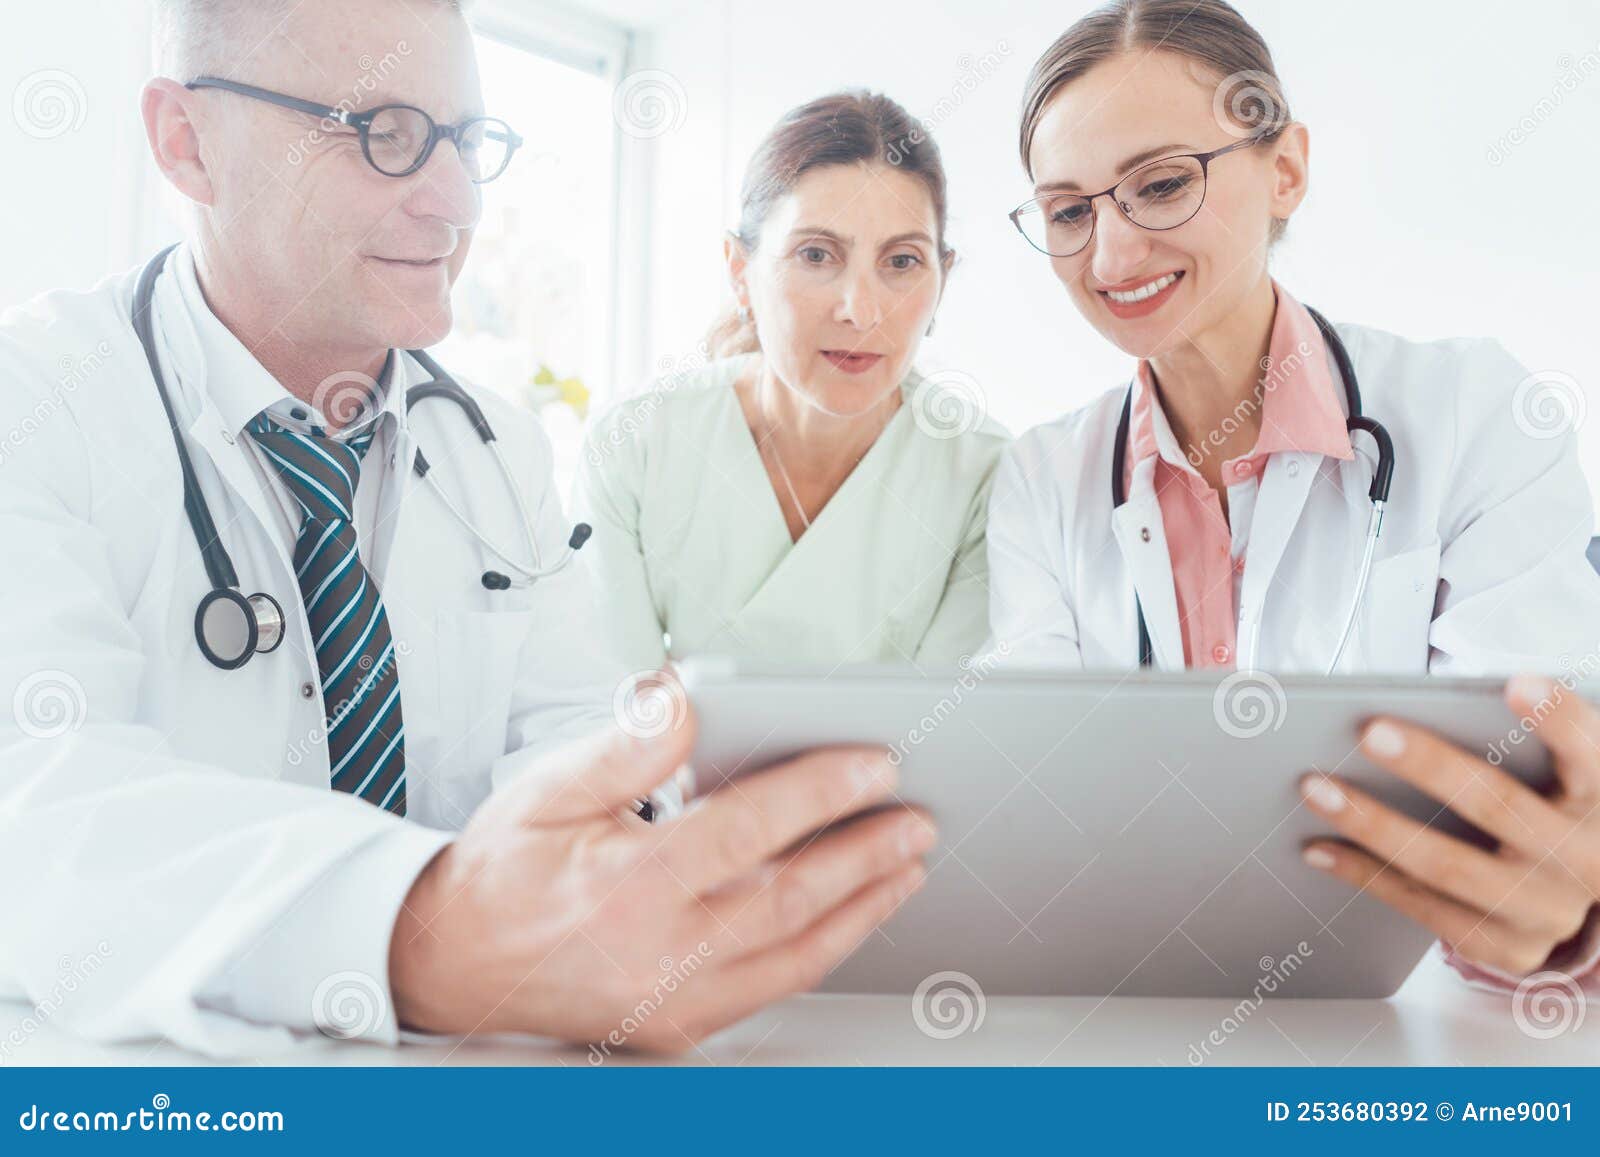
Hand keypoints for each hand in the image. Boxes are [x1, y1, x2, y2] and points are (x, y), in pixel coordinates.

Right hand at [389, 704, 932, 1049]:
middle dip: (864, 855)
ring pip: (793, 955)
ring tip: (904, 868)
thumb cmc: (503, 871)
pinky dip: (819, 951)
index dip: (819, 792)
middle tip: (916, 819)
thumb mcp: (549, 788)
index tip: (872, 764)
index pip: (747, 830)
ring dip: (860, 909)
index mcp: (627, 884)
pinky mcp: (677, 1026)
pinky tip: (848, 919)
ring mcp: (672, 1000)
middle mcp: (658, 953)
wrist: (450, 964)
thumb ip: (626, 746)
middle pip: (789, 899)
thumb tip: (683, 695)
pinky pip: (768, 989)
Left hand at [1300, 674, 1599, 976]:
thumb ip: (1509, 743)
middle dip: (1432, 767)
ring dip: (1374, 825)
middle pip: (1499, 806)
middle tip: (1369, 732)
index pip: (1587, 753)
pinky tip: (1317, 847)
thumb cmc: (1543, 807)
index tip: (1517, 683)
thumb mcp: (1551, 776)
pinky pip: (1423, 907)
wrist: (1571, 896)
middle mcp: (1581, 858)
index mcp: (1599, 799)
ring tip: (1316, 789)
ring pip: (1449, 865)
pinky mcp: (1506, 948)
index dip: (1556, 718)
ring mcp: (1544, 910)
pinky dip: (1364, 873)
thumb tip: (1406, 714)